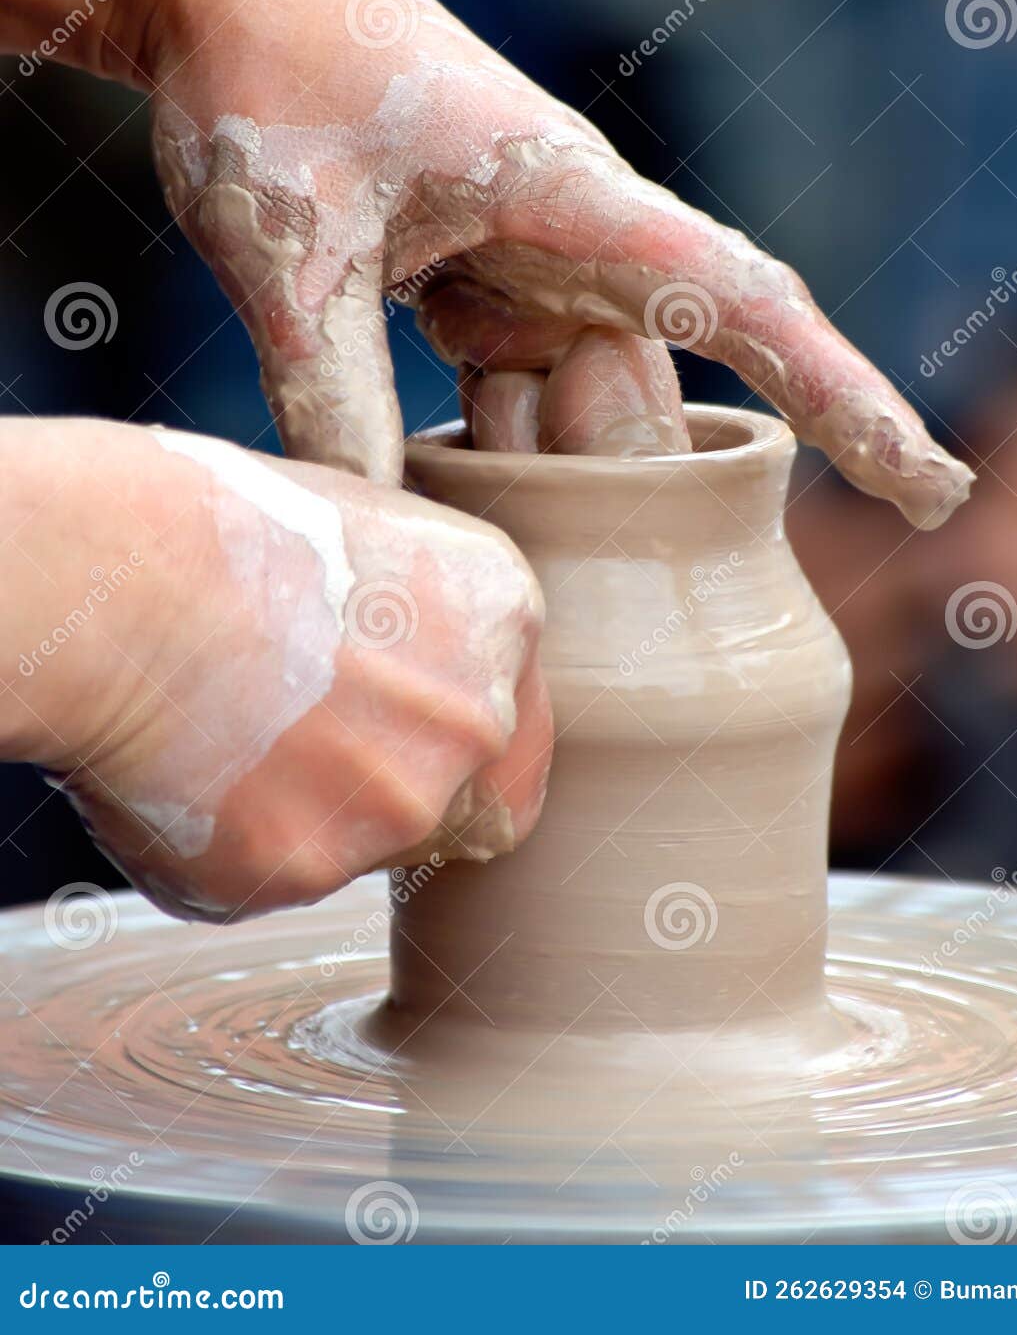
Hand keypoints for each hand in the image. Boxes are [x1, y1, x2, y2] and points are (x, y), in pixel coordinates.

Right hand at [0, 420, 548, 920]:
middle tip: (292, 739)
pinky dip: (229, 842)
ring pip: (362, 848)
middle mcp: (477, 722)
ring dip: (303, 814)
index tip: (388, 737)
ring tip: (219, 733)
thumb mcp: (360, 528)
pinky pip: (274, 874)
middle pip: (455, 806)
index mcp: (503, 617)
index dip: (451, 750)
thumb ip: (419, 616)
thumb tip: (406, 664)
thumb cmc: (218, 524)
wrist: (119, 581)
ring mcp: (397, 806)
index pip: (514, 736)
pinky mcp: (305, 871)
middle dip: (384, 790)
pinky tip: (181, 770)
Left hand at [141, 0, 971, 521]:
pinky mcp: (473, 276)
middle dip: (677, 454)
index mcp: (569, 193)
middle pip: (675, 369)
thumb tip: (381, 536)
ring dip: (525, 450)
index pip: (742, 300)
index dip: (841, 395)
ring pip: (579, 393)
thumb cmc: (265, 69)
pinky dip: (479, 431)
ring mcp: (526, 258)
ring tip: (429, 430)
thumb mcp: (283, 242)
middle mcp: (573, 230)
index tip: (925, 480)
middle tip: (641, 508)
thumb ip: (331, 392)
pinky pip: (512, 379)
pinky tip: (421, 452)